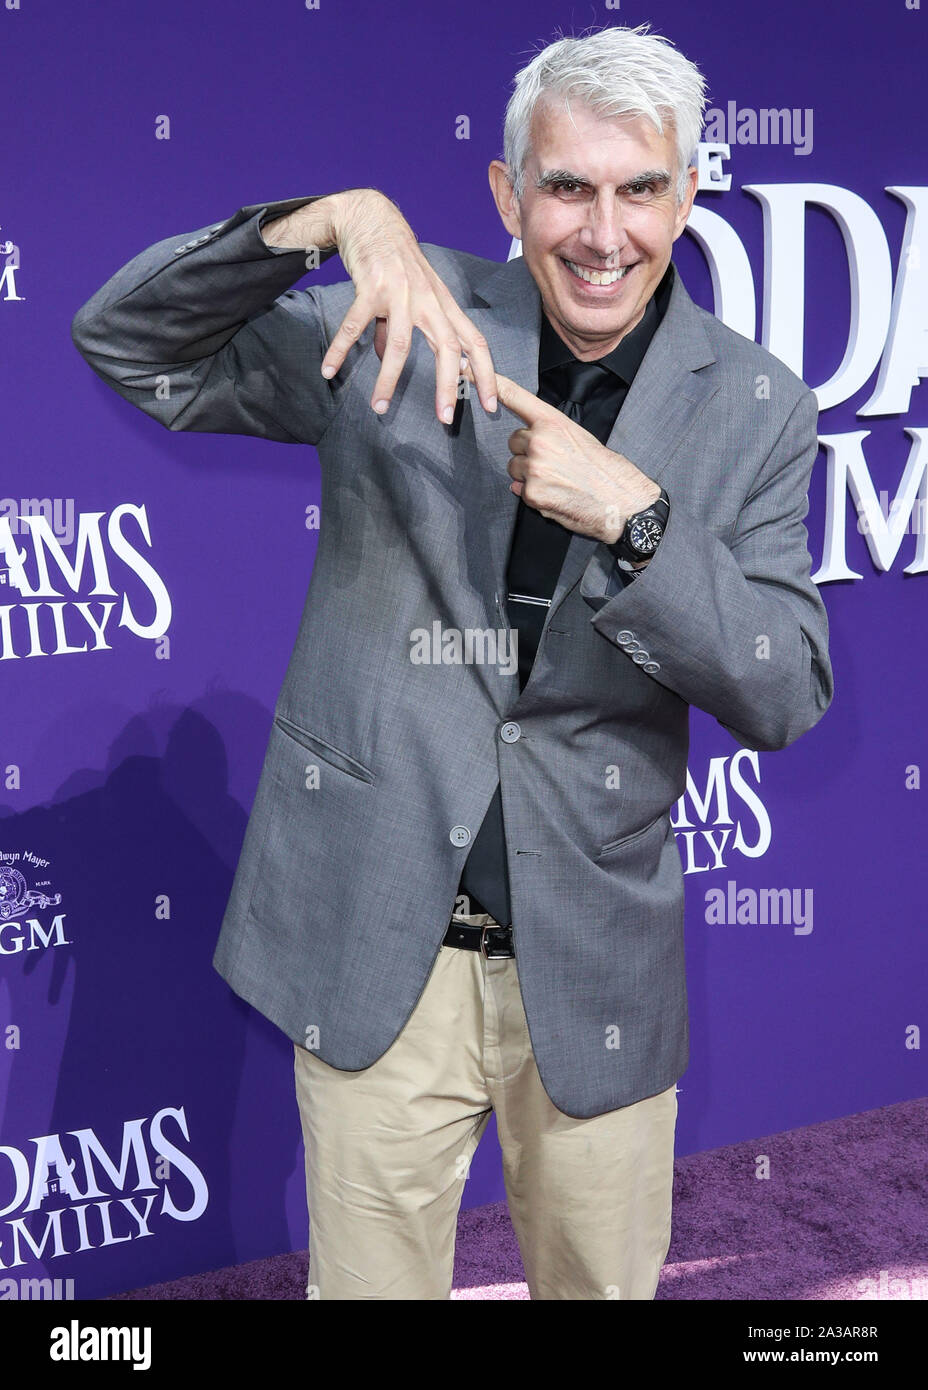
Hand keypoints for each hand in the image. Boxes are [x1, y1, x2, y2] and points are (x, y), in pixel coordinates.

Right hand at [319, 191, 498, 423]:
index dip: (487, 373)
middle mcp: (428, 300)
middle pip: (448, 348)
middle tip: (445, 419)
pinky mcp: (371, 286)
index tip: (491, 405)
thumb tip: (389, 361)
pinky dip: (340, 349)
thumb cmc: (397, 262)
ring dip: (389, 379)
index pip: (475, 342)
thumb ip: (401, 331)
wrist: (372, 217)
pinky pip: (355, 325)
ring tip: (379, 407)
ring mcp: (401, 292)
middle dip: (448, 386)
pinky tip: (328, 370)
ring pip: (402, 345)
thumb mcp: (411, 297)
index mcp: (443, 305)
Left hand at [462, 365, 660, 541]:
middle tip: (554, 463)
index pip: (517, 398)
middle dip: (527, 452)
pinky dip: (534, 494)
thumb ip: (549, 435)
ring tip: (557, 480)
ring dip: (529, 474)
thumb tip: (527, 448)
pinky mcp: (532, 492)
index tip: (468, 370)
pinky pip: (519, 489)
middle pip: (513, 441)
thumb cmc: (603, 469)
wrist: (620, 500)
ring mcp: (535, 467)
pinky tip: (556, 495)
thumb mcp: (578, 437)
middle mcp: (541, 440)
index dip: (491, 384)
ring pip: (515, 466)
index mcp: (554, 422)